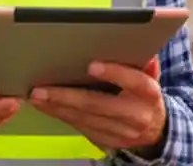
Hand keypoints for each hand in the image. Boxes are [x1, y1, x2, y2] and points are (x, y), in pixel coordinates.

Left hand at [29, 58, 167, 154]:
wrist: (154, 131)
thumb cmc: (146, 96)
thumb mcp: (151, 76)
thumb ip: (146, 64)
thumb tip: (144, 52)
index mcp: (149, 94)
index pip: (134, 82)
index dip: (114, 73)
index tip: (92, 66)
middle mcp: (135, 115)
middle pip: (98, 105)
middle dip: (68, 96)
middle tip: (43, 88)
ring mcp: (120, 131)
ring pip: (85, 119)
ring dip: (57, 107)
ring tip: (37, 96)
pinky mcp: (106, 140)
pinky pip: (80, 127)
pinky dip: (61, 115)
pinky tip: (46, 106)